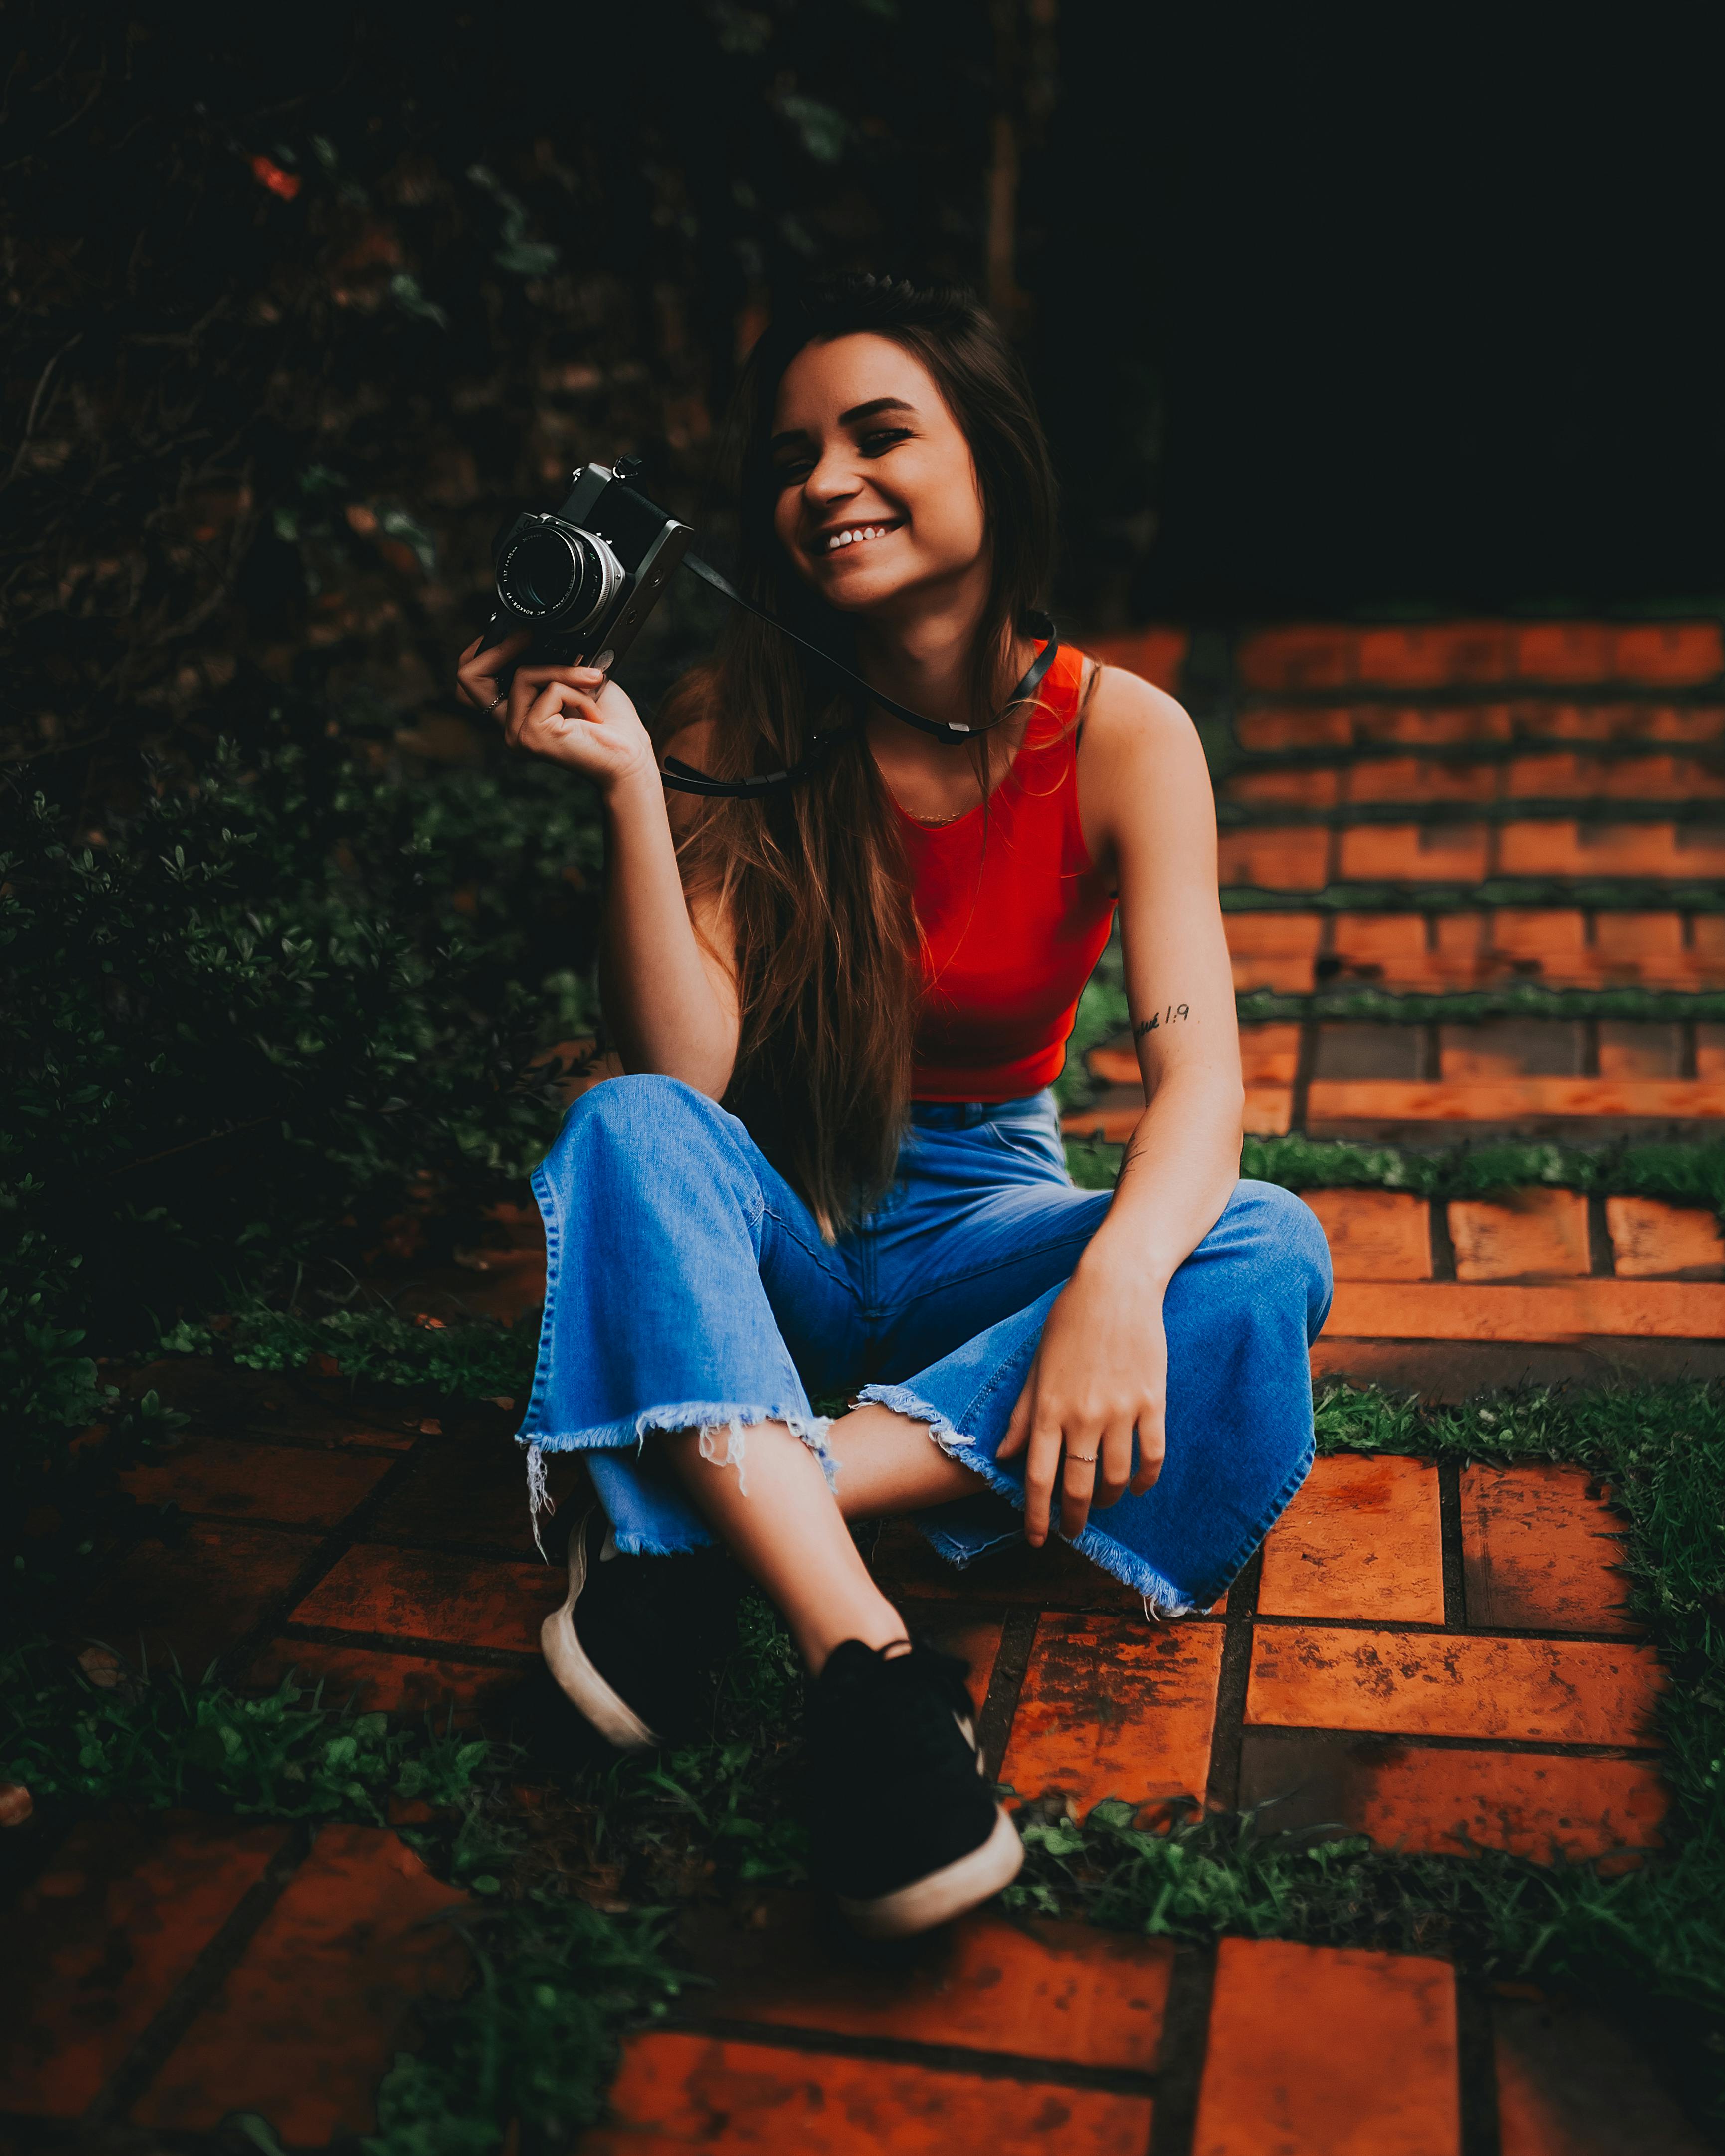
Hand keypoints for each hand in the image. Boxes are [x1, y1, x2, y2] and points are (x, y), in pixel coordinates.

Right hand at [457, 633, 655, 799]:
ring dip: (563, 670)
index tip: (516, 631)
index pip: (472, 680)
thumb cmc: (609, 722)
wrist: (631, 756)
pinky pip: (550, 689)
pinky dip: (577, 689)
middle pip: (469, 677)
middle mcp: (509, 728)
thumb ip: (550, 660)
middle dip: (499, 646)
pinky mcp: (532, 736)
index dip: (485, 649)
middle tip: (530, 634)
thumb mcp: (574, 679)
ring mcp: (517, 734)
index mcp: (515, 714)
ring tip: (592, 683)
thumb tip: (537, 630)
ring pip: (523, 674)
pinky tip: (593, 712)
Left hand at [996, 1255, 1165, 1546]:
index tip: (1037, 1539)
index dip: (1036, 1516)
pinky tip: (1138, 1486)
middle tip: (1073, 1530)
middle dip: (1074, 1517)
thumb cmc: (1068, 1322)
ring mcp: (1120, 1410)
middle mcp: (1082, 1416)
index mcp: (1048, 1408)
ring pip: (1117, 1477)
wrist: (1115, 1287)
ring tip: (1104, 1502)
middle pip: (1078, 1486)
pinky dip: (1146, 1479)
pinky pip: (1152, 1455)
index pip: (1038, 1478)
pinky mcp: (1152, 1401)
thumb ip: (1023, 1415)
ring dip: (1109, 1499)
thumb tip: (1005, 1456)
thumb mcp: (1036, 1367)